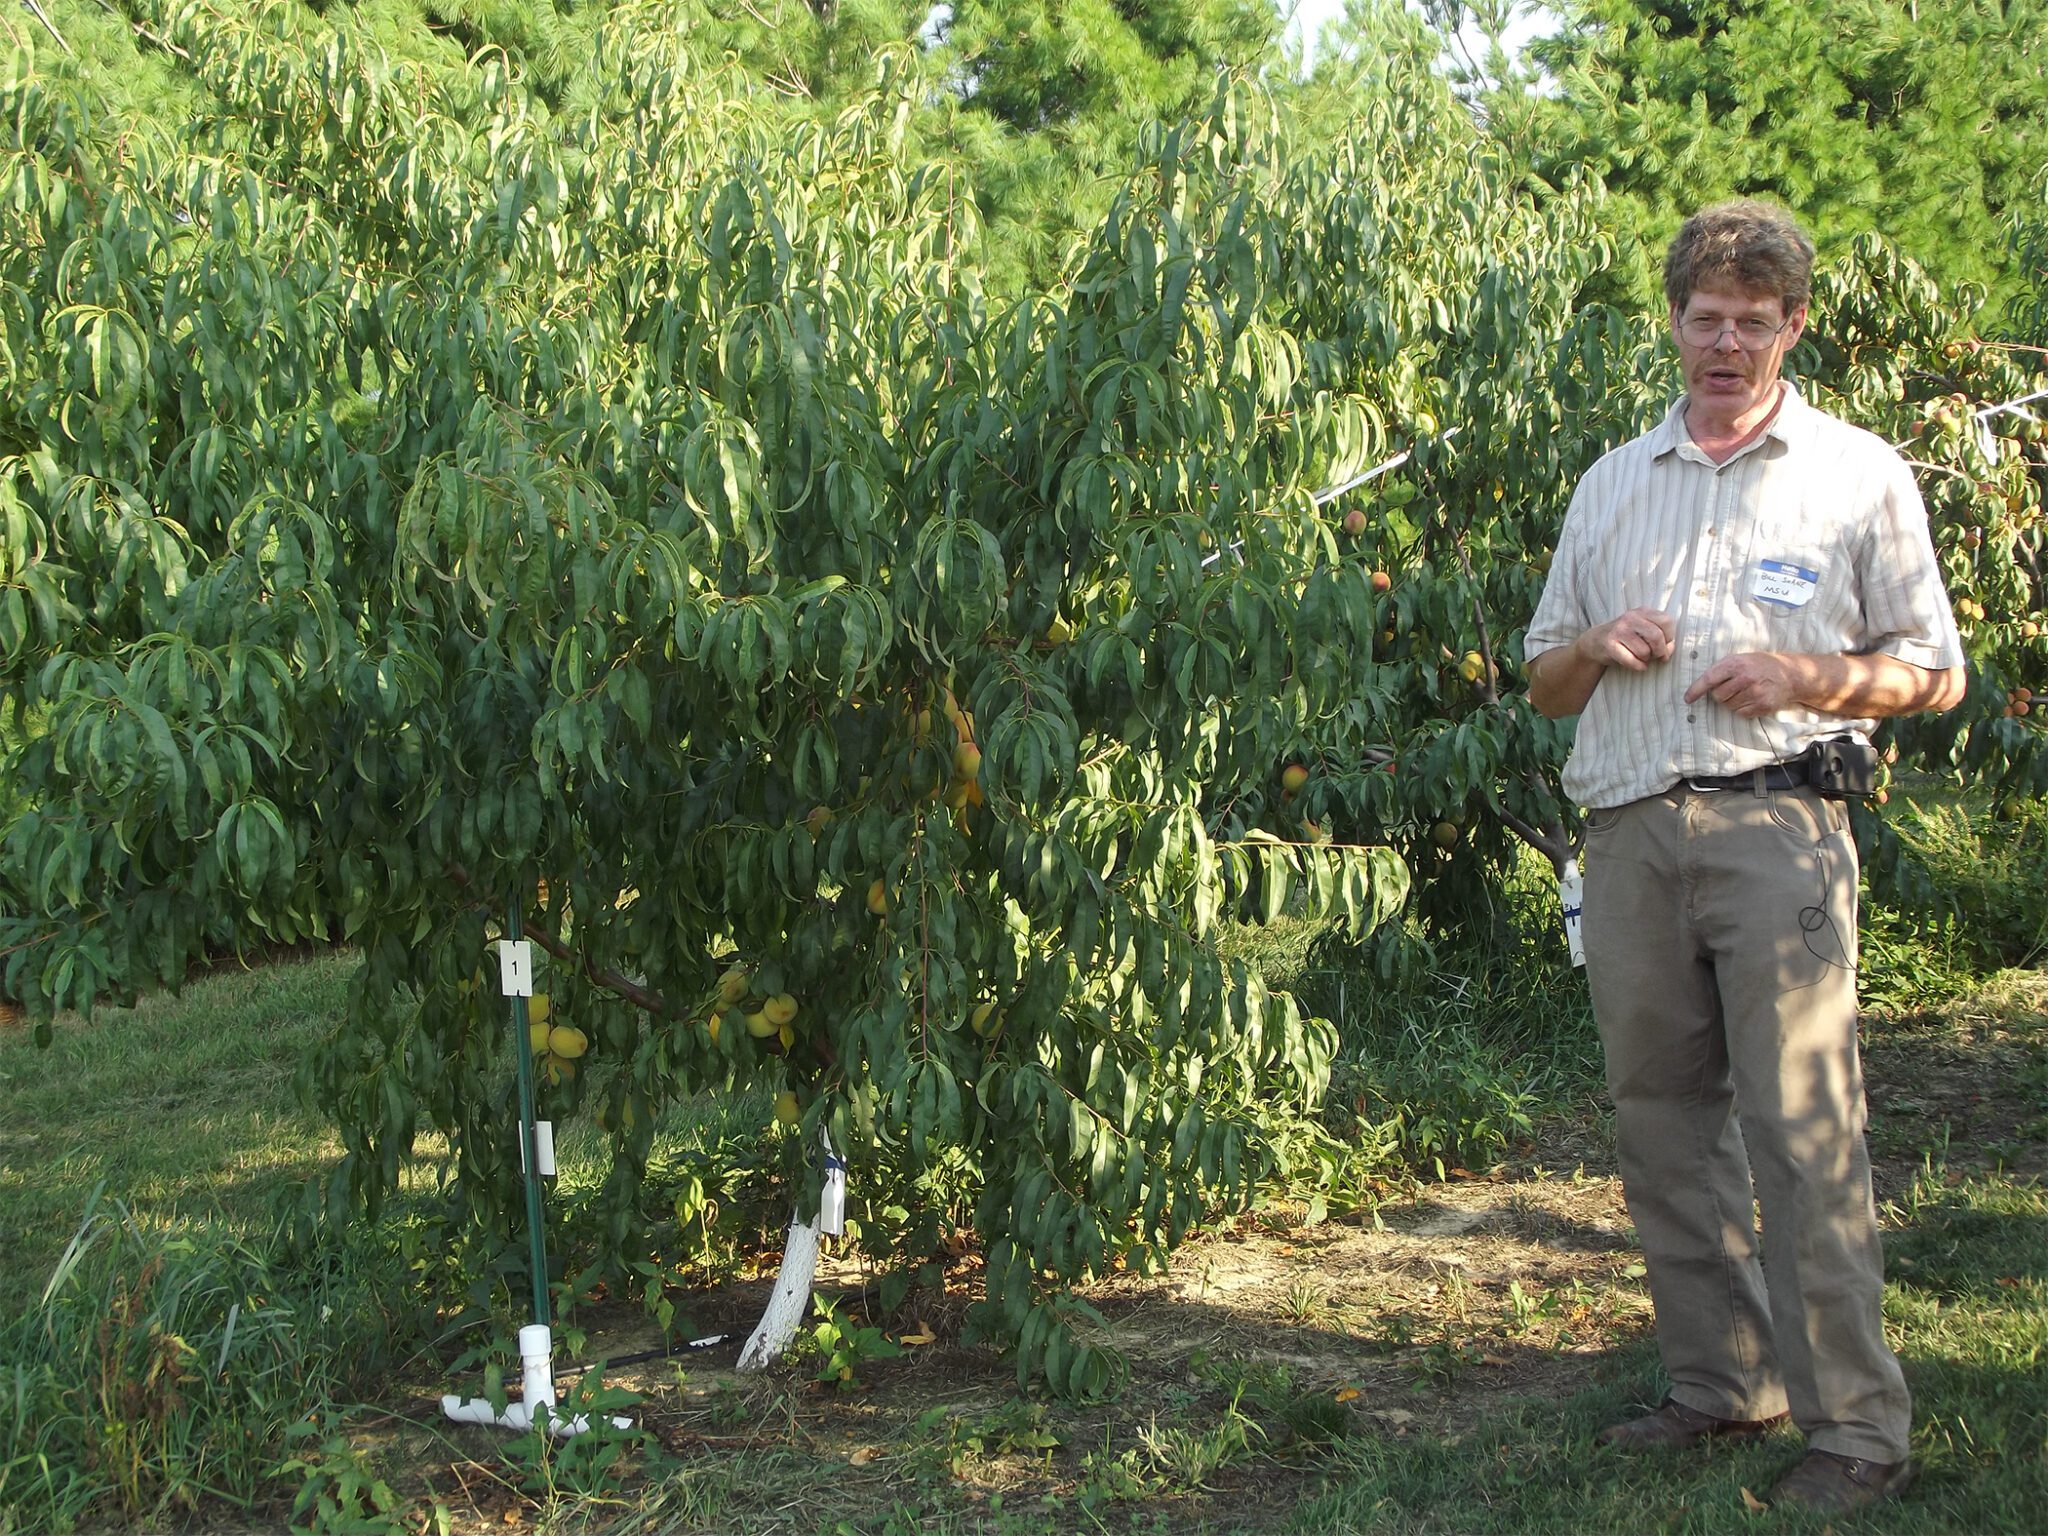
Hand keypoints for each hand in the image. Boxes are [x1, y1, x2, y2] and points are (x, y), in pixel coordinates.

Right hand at [1575, 607, 1675, 671]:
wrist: (1595, 641)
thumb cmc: (1626, 638)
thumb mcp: (1644, 630)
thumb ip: (1661, 636)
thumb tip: (1669, 650)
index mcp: (1642, 611)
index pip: (1666, 621)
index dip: (1670, 636)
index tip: (1664, 644)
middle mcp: (1630, 617)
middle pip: (1656, 636)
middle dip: (1660, 651)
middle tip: (1656, 656)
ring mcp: (1619, 630)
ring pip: (1644, 651)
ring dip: (1646, 659)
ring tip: (1642, 658)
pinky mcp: (1609, 644)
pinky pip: (1631, 660)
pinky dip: (1638, 666)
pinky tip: (1637, 664)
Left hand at [1685, 652, 1800, 716]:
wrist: (1790, 674)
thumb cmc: (1759, 665)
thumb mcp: (1740, 658)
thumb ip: (1721, 669)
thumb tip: (1698, 685)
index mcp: (1736, 663)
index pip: (1709, 679)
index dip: (1696, 690)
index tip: (1687, 698)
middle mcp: (1745, 678)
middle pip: (1717, 696)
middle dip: (1720, 694)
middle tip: (1732, 687)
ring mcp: (1755, 693)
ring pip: (1728, 706)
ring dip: (1732, 702)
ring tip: (1745, 691)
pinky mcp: (1762, 705)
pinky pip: (1741, 713)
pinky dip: (1743, 708)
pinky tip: (1752, 698)